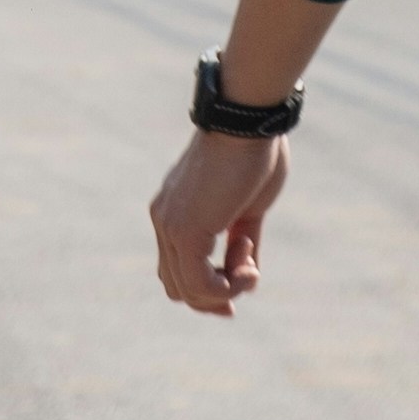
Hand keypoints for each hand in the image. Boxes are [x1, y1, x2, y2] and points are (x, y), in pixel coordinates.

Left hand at [149, 123, 285, 315]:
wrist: (247, 121)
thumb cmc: (254, 153)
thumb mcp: (249, 209)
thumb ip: (243, 240)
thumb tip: (248, 273)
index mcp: (174, 212)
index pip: (175, 269)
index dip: (207, 289)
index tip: (242, 283)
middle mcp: (164, 221)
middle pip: (178, 287)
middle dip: (216, 297)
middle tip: (249, 279)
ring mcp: (170, 227)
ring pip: (189, 292)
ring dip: (228, 289)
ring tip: (250, 261)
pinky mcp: (184, 232)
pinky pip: (201, 285)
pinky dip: (228, 287)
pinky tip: (248, 264)